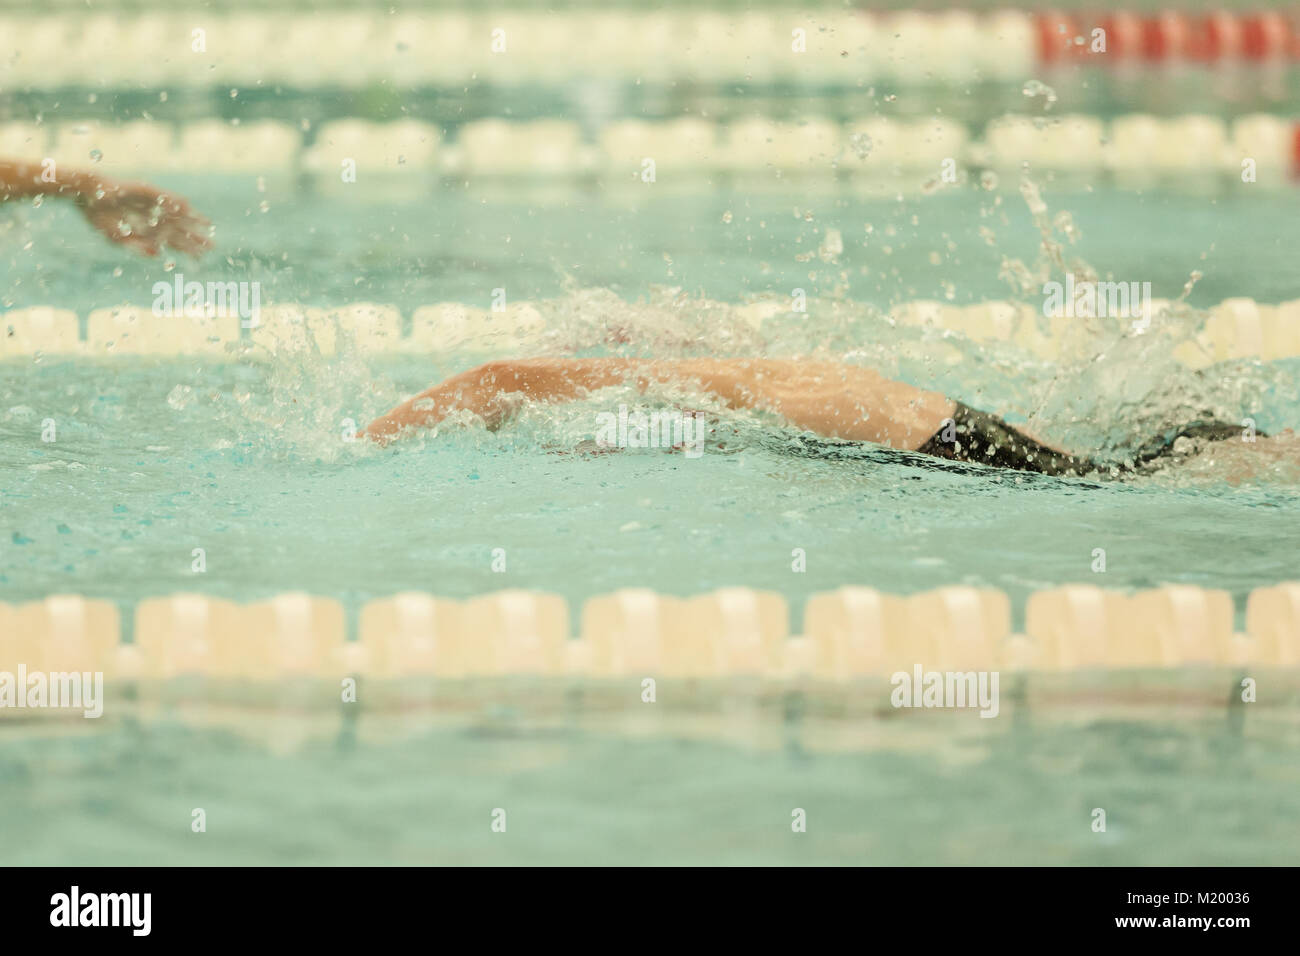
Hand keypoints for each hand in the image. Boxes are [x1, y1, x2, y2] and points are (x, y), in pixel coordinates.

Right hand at [75, 177, 211, 257]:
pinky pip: (162, 196)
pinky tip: (188, 205)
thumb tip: (158, 255)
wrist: (86, 196)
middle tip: (214, 246)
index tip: (202, 258)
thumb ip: (138, 247)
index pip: (173, 242)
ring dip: (192, 218)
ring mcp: (150, 204)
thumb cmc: (99, 220)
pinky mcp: (144, 191)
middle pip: (179, 230)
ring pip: (176, 213)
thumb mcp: (117, 239)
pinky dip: (174, 200)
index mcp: (148, 231)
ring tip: (209, 224)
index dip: (187, 250)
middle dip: (196, 238)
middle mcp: (153, 218)